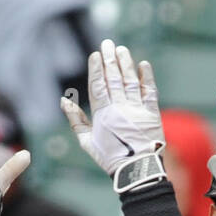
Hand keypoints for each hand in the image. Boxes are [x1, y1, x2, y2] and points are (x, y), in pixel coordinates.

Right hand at [61, 39, 164, 179]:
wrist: (137, 172)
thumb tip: (63, 100)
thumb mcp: (87, 142)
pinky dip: (147, 78)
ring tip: (122, 49)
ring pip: (130, 82)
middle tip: (107, 43)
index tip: (96, 55)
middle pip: (114, 79)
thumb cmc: (110, 158)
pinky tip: (144, 65)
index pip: (98, 86)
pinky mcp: (152, 115)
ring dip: (126, 64)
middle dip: (110, 60)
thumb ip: (76, 120)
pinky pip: (149, 93)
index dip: (97, 69)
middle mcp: (119, 109)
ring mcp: (136, 111)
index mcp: (102, 115)